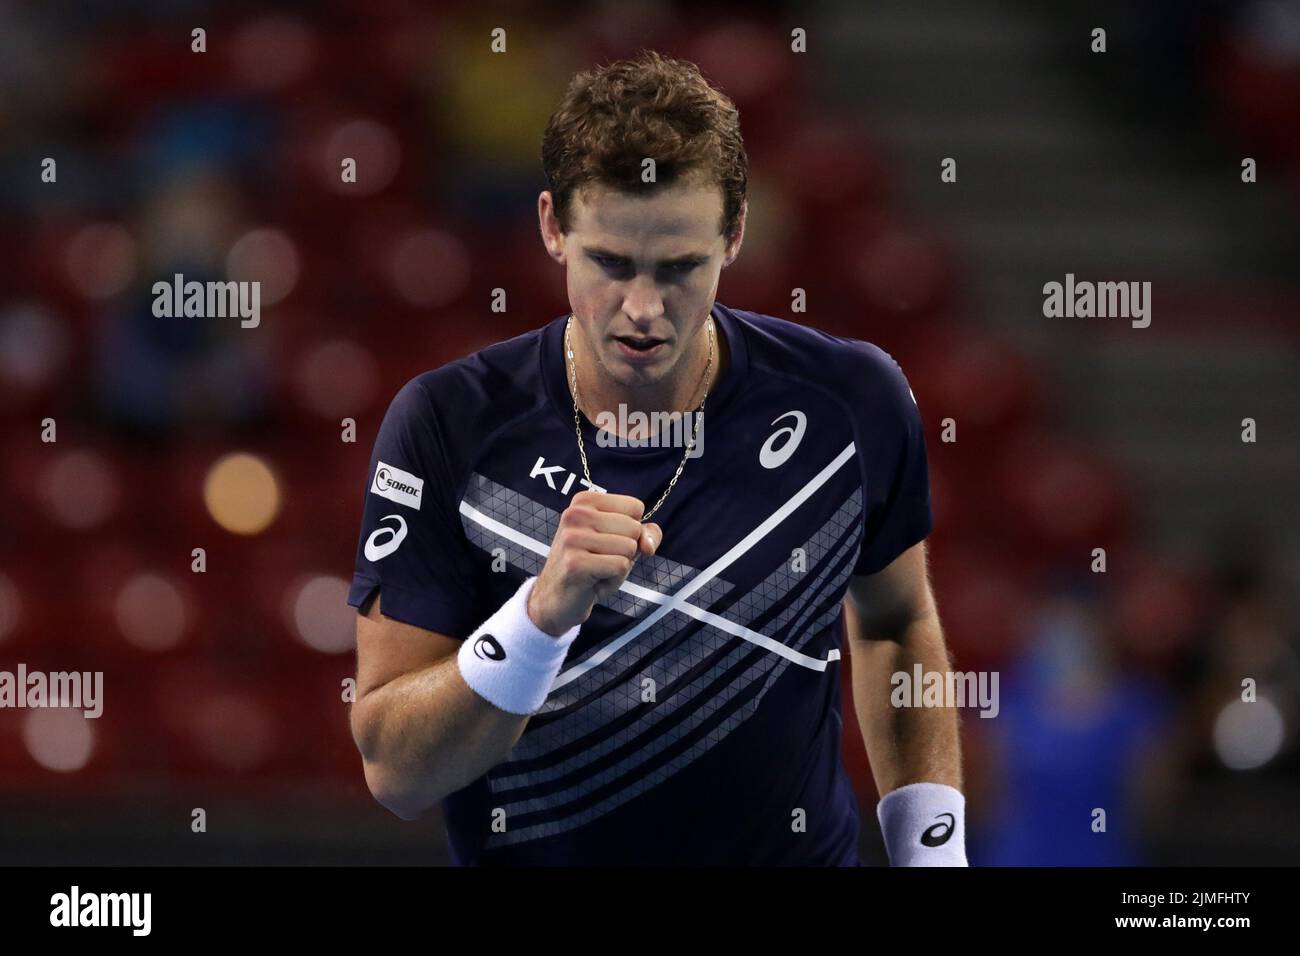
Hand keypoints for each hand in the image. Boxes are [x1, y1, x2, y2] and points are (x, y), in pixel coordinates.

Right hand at [526, 490, 660, 635]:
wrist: (557, 599)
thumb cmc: (592, 567)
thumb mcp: (621, 543)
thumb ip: (644, 534)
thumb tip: (648, 545)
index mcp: (584, 501)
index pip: (636, 507)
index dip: (631, 530)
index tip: (607, 541)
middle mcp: (575, 514)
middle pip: (634, 528)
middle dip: (626, 550)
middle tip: (600, 560)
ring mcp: (572, 538)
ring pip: (629, 548)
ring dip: (620, 567)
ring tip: (597, 570)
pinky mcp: (575, 563)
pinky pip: (620, 567)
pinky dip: (614, 580)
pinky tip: (594, 582)